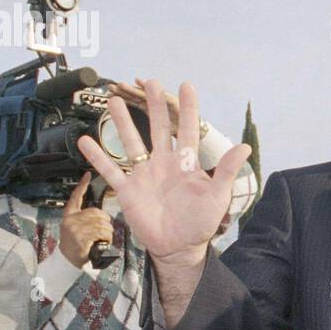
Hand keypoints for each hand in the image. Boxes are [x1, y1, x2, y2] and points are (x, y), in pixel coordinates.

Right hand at [58, 171, 113, 266]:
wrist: (67, 263)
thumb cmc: (76, 246)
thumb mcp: (76, 230)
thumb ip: (86, 220)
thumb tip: (103, 216)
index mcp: (69, 216)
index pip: (75, 197)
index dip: (82, 185)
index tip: (87, 174)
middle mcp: (70, 220)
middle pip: (98, 213)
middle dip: (105, 223)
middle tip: (102, 234)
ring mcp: (75, 229)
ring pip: (103, 224)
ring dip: (107, 233)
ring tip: (100, 240)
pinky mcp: (81, 238)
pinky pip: (102, 233)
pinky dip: (106, 239)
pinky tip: (100, 244)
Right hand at [75, 80, 249, 270]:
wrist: (179, 247)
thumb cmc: (200, 222)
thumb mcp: (217, 196)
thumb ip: (226, 170)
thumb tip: (245, 147)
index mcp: (186, 163)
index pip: (188, 130)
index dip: (188, 109)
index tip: (186, 86)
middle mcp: (164, 163)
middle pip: (158, 128)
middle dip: (154, 105)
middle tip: (149, 82)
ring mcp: (144, 175)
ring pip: (131, 142)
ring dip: (122, 122)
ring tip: (113, 100)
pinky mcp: (128, 190)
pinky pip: (110, 170)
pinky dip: (97, 157)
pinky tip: (85, 141)